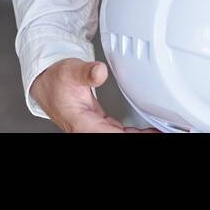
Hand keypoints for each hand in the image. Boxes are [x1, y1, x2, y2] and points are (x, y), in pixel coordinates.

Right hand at [29, 59, 158, 132]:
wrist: (46, 82)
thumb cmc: (56, 79)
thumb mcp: (70, 71)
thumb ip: (86, 72)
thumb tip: (100, 72)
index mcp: (82, 124)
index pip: (110, 136)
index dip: (130, 137)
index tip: (149, 134)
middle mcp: (89, 130)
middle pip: (118, 139)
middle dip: (140, 136)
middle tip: (163, 130)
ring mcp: (95, 128)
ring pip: (120, 137)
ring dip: (139, 135)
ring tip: (160, 131)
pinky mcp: (99, 124)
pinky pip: (120, 132)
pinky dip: (135, 132)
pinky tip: (149, 130)